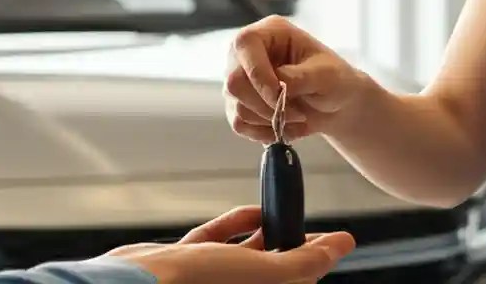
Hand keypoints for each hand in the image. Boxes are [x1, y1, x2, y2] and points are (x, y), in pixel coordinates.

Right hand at [108, 206, 354, 283]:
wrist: (140, 282)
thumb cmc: (201, 283)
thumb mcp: (265, 272)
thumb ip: (305, 261)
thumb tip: (345, 244)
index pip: (299, 280)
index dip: (319, 258)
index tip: (337, 238)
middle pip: (274, 267)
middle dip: (292, 244)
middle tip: (308, 221)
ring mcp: (209, 277)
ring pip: (247, 253)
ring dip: (267, 230)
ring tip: (286, 210)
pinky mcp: (186, 260)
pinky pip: (218, 239)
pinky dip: (237, 223)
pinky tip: (256, 209)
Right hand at [224, 15, 369, 143]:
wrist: (334, 104)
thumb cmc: (333, 79)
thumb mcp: (327, 74)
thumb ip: (301, 77)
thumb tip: (277, 85)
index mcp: (269, 33)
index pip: (245, 45)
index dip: (259, 75)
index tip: (281, 97)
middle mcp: (247, 53)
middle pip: (234, 82)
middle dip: (266, 105)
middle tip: (296, 113)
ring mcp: (240, 78)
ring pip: (236, 106)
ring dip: (269, 120)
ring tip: (295, 117)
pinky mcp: (238, 103)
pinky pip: (239, 124)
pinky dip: (262, 131)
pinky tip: (282, 127)